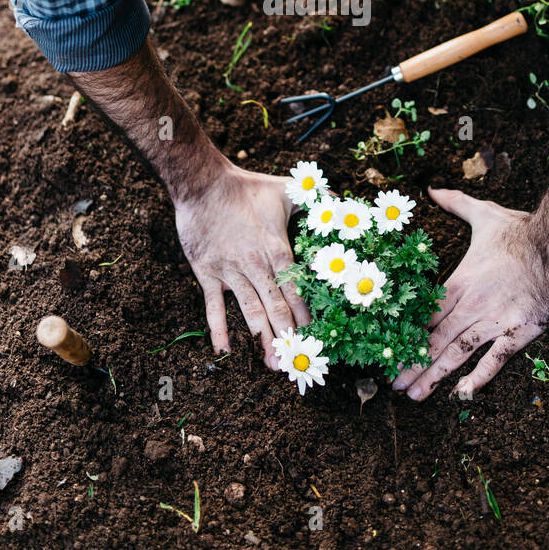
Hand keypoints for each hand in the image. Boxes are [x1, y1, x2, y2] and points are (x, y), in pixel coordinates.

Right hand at [173, 162, 309, 367]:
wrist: (203, 185)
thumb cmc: (248, 187)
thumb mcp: (289, 189)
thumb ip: (318, 198)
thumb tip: (344, 201)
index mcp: (278, 250)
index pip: (297, 291)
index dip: (306, 317)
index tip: (316, 338)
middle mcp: (256, 265)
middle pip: (275, 308)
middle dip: (287, 337)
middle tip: (296, 362)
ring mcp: (231, 271)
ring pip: (249, 311)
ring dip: (261, 339)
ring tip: (271, 364)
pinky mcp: (208, 272)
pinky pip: (213, 306)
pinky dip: (218, 329)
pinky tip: (225, 350)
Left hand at [392, 186, 548, 400]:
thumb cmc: (522, 229)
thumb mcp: (483, 214)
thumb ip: (454, 203)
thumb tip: (430, 189)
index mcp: (460, 281)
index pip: (425, 314)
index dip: (405, 335)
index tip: (388, 352)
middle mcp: (473, 304)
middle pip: (435, 339)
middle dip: (412, 363)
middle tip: (394, 385)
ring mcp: (496, 319)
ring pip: (458, 352)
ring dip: (434, 375)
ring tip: (415, 395)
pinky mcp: (520, 330)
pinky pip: (496, 358)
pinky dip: (479, 377)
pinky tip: (462, 393)